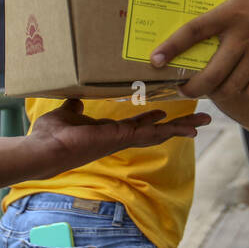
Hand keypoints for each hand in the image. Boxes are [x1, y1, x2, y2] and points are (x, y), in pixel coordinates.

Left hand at [26, 99, 211, 177]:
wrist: (44, 148)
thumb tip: (75, 99)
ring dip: (182, 127)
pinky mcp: (123, 138)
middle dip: (176, 126)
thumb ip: (74, 106)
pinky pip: (153, 133)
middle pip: (155, 132)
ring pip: (160, 133)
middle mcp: (120, 138)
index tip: (164, 112)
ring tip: (203, 122)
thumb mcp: (65, 113)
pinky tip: (188, 128)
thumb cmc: (50, 135)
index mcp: (108, 131)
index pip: (136, 125)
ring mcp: (123, 139)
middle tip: (198, 122)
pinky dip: (172, 130)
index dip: (150, 119)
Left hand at [149, 0, 248, 97]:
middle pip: (209, 75)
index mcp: (233, 14)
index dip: (171, 48)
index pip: (194, 32)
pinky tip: (239, 87)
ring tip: (211, 87)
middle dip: (192, 87)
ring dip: (218, 90)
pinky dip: (242, 92)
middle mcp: (241, 41)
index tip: (155, 59)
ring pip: (229, 87)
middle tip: (183, 88)